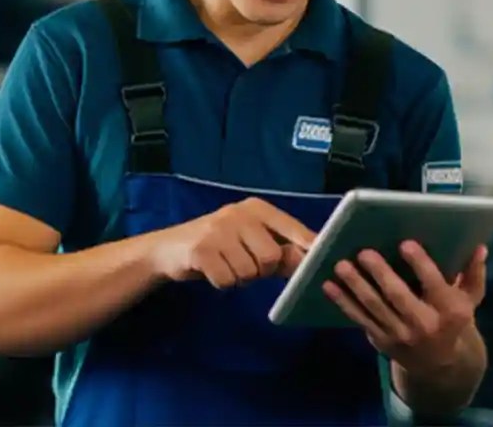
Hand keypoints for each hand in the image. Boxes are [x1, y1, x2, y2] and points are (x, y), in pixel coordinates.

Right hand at [150, 198, 315, 288]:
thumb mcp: (250, 242)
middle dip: (261, 271)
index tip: (323, 257)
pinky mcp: (202, 250)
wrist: (170, 248)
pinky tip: (212, 270)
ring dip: (239, 278)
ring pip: (248, 272)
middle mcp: (239, 214)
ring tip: (226, 265)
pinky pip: (227, 280)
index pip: (291, 227)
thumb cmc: (219, 246)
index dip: (308, 245)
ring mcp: (219, 230)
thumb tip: (310, 261)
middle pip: (271, 256)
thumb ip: (279, 250)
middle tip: (244, 265)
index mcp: (256, 209)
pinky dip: (223, 283)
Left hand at [323, 241, 486, 374]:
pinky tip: (329, 285)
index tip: (405, 244)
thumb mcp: (470, 299)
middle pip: (399, 296)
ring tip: (341, 265)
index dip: (420, 265)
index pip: (434, 284)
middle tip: (364, 252)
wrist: (438, 364)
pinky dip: (343, 303)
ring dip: (355, 286)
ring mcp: (400, 335)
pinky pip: (359, 319)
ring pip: (374, 307)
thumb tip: (479, 247)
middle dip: (380, 274)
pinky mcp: (381, 340)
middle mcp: (424, 324)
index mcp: (450, 310)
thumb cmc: (452, 319)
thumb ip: (473, 273)